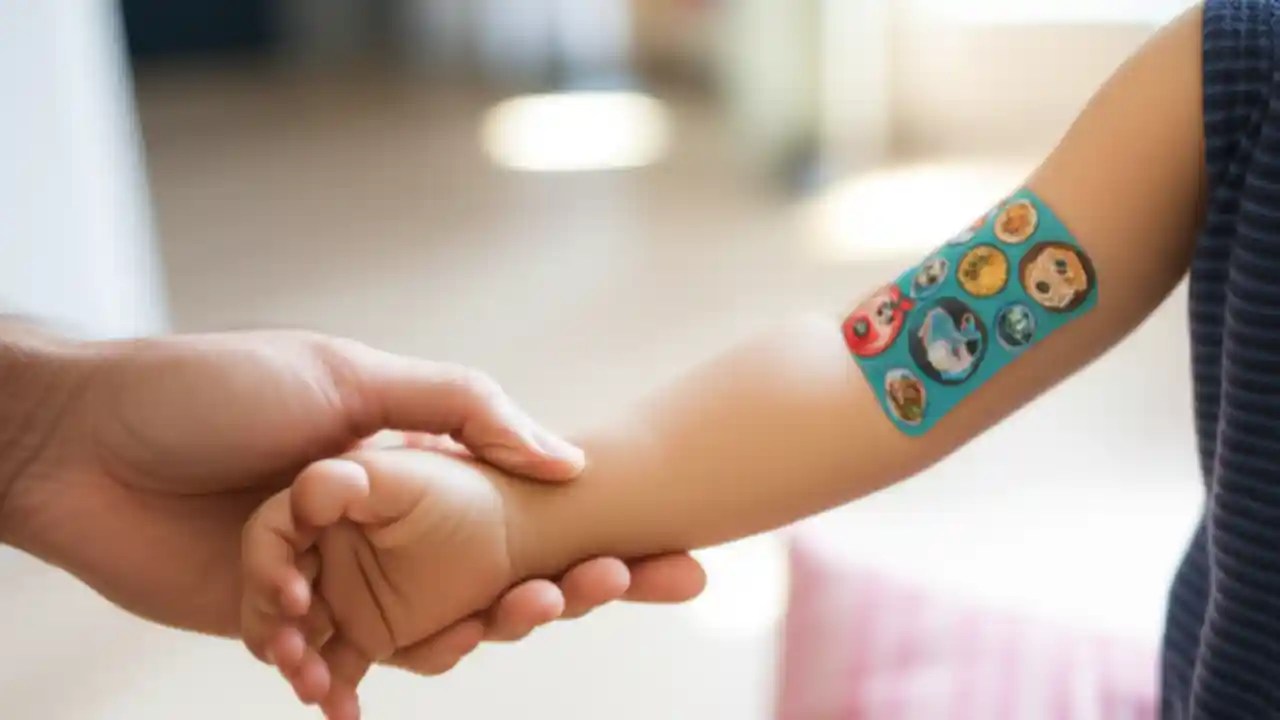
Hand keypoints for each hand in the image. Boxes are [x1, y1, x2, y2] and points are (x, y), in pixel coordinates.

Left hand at [0, 331, 705, 692]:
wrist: (84, 443)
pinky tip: (335, 696)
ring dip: (446, 643)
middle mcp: (386, 527)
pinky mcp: (278, 622)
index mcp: (413, 464)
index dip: (598, 536)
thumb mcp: (352, 376)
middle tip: (597, 591)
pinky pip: (330, 667)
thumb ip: (463, 410)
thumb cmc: (218, 391)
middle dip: (555, 594)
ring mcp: (337, 577)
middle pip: (492, 580)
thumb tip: (570, 458)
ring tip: (450, 640)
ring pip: (419, 635)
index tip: (675, 561)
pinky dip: (337, 683)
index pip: (528, 508)